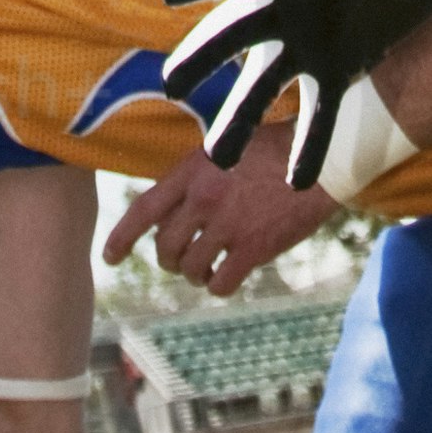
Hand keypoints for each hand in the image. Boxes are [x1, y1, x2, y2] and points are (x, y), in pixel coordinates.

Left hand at [100, 121, 313, 292]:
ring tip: (209, 266)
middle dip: (168, 259)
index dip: (121, 237)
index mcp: (192, 170)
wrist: (322, 158)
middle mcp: (203, 199)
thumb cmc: (275, 149)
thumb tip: (172, 207)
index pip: (143, 210)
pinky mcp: (253, 248)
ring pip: (189, 269)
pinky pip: (220, 284)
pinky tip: (227, 276)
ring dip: (195, 273)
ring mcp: (227, 225)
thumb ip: (196, 176)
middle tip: (180, 259)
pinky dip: (218, 285)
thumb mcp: (224, 147)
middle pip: (164, 247)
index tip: (109, 259)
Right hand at [164, 0, 431, 184]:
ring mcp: (309, 41)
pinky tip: (299, 185)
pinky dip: (310, 144)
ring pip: (265, 84)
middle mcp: (289, 4)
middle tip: (172, 83)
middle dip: (206, 55)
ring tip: (219, 160)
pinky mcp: (338, 69)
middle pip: (238, 31)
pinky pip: (320, 113)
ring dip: (242, 119)